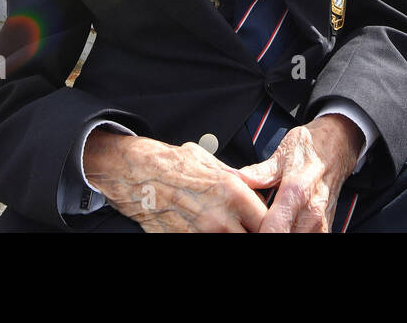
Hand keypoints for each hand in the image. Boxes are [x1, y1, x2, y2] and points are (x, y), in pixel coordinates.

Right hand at [83, 131, 266, 231]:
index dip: (269, 222)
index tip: (266, 221)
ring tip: (226, 227)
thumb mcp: (211, 162)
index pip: (267, 219)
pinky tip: (207, 230)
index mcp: (233, 192)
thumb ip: (235, 179)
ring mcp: (202, 233)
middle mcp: (220, 218)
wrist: (138, 175)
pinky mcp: (184, 240)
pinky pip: (206, 244)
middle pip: (253, 236)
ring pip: (231, 242)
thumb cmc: (172, 165)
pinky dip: (210, 238)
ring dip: (232, 234)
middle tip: (247, 226)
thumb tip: (252, 188)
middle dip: (253, 231)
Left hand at [236, 114, 362, 232]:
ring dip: (280, 233)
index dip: (255, 232)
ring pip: (295, 240)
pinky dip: (293, 234)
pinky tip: (282, 226)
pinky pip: (307, 238)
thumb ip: (259, 172)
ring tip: (268, 224)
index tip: (245, 227)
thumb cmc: (311, 148)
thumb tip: (234, 176)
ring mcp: (321, 224)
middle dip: (264, 232)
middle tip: (252, 225)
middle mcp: (312, 213)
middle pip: (283, 237)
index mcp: (296, 192)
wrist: (340, 145)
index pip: (272, 231)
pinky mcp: (325, 229)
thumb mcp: (283, 153)